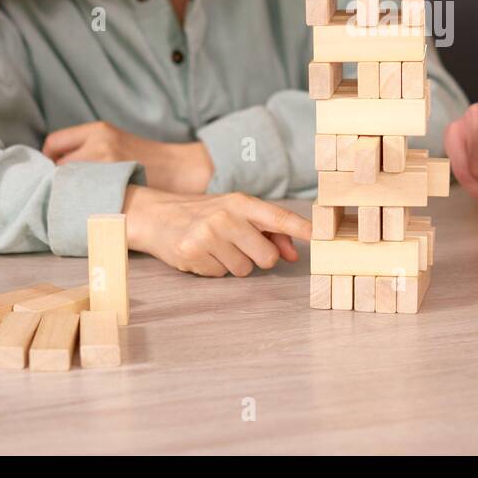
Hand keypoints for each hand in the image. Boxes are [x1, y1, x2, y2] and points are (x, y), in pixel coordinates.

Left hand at [43, 121, 214, 194]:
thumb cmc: (147, 161)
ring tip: (83, 201)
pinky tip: (92, 207)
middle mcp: (99, 144)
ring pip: (68, 185)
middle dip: (61, 180)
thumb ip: (89, 149)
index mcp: (99, 130)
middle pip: (58, 167)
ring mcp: (106, 166)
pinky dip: (83, 205)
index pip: (55, 143)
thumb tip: (55, 171)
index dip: (50, 159)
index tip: (56, 172)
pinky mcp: (113, 187)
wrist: (181, 170)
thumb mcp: (116, 142)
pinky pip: (84, 199)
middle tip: (70, 192)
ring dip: (70, 195)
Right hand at [123, 185, 311, 276]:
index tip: (320, 236)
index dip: (301, 229)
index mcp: (242, 202)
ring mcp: (208, 235)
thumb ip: (269, 231)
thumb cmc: (205, 214)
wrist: (157, 215)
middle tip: (239, 246)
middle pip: (267, 257)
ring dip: (233, 264)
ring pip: (244, 270)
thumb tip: (293, 255)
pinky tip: (202, 254)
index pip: (279, 217)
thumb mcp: (236, 213)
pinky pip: (221, 275)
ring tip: (216, 248)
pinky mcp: (192, 253)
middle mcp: (226, 216)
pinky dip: (214, 269)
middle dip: (258, 258)